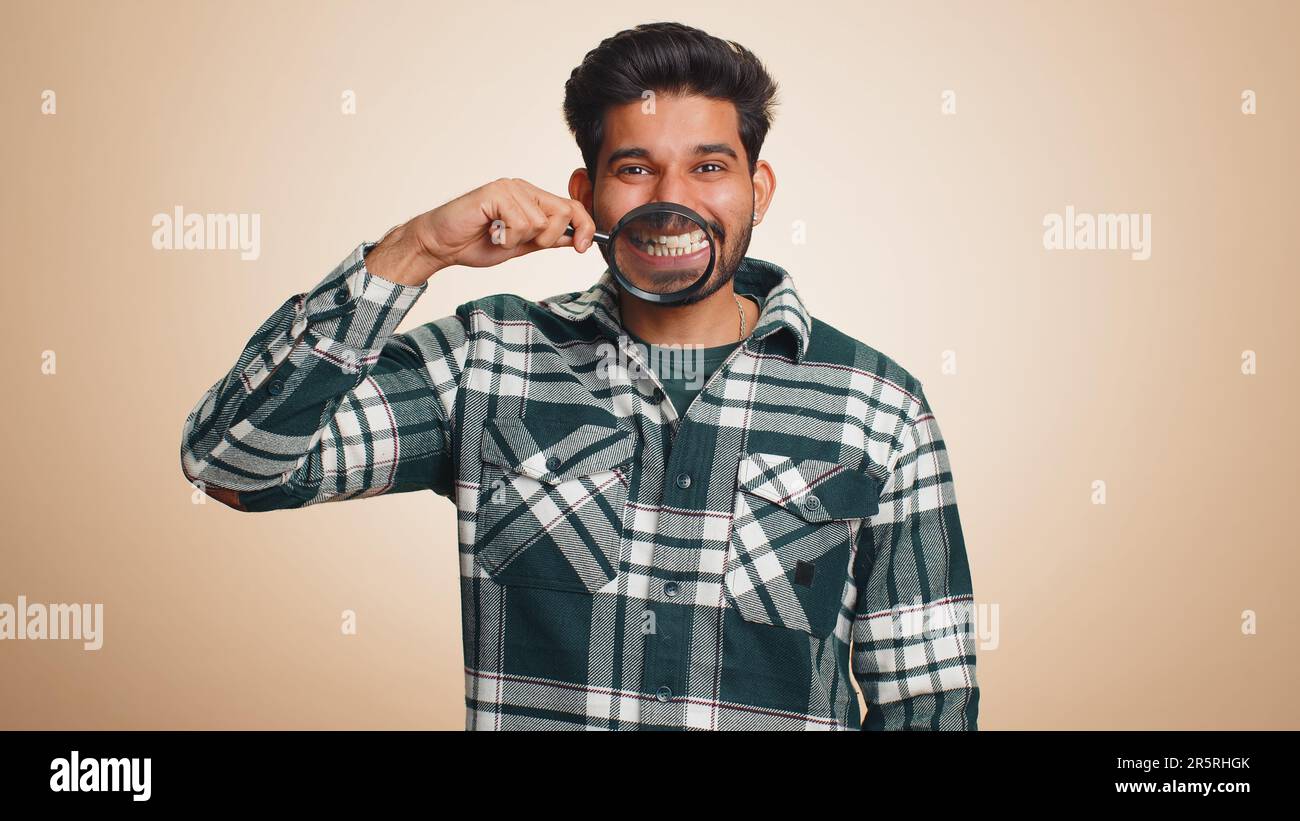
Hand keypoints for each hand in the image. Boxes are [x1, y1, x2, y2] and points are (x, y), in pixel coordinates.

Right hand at [366, 178, 596, 286]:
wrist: (441, 245)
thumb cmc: (474, 243)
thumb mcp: (521, 246)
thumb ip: (547, 240)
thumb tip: (577, 239)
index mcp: (531, 199)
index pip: (572, 207)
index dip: (585, 227)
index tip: (584, 248)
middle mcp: (522, 188)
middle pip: (563, 213)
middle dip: (548, 238)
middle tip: (521, 243)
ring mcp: (508, 188)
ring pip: (541, 221)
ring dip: (520, 240)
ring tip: (499, 236)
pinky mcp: (495, 193)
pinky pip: (521, 221)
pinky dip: (507, 236)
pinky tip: (491, 233)